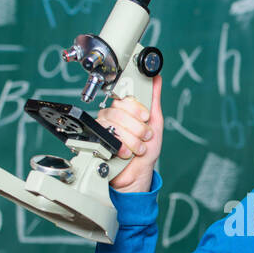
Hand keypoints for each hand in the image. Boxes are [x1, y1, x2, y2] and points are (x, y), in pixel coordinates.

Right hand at [94, 73, 163, 192]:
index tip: (145, 117)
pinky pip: (105, 139)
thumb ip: (154, 100)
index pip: (123, 99)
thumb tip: (156, 78)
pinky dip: (121, 147)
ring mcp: (102, 130)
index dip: (136, 108)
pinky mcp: (96, 144)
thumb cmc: (145, 151)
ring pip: (112, 125)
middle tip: (145, 137)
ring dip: (132, 139)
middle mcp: (111, 118)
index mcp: (123, 110)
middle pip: (117, 112)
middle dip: (136, 128)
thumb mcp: (155, 123)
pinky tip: (126, 153)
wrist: (138, 174)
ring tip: (138, 148)